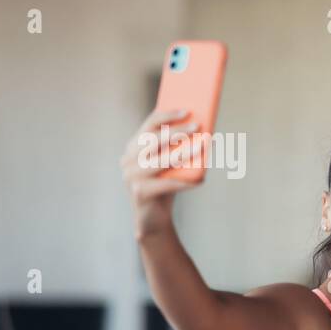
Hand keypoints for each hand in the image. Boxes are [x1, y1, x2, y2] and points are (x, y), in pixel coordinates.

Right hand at [121, 108, 203, 237]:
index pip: (149, 125)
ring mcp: (131, 176)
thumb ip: (176, 149)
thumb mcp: (170, 165)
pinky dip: (185, 182)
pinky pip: (167, 183)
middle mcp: (128, 159)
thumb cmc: (166, 187)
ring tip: (202, 147)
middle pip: (154, 139)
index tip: (187, 110)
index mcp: (134, 147)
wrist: (154, 219)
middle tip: (198, 126)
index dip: (167, 115)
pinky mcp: (140, 192)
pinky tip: (200, 180)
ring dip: (183, 152)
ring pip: (161, 160)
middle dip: (177, 131)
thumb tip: (202, 130)